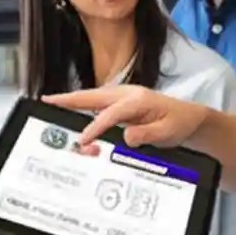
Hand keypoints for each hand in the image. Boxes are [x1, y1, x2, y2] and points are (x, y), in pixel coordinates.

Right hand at [42, 85, 209, 150]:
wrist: (188, 118)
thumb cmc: (179, 123)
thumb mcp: (167, 132)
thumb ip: (147, 135)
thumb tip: (126, 137)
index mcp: (138, 99)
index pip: (111, 113)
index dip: (95, 126)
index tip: (84, 140)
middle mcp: (126, 94)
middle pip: (93, 96)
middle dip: (69, 99)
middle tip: (47, 101)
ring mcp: (122, 98)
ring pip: (92, 99)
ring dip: (72, 102)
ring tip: (51, 104)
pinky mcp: (120, 105)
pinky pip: (97, 106)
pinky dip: (81, 107)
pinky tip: (69, 112)